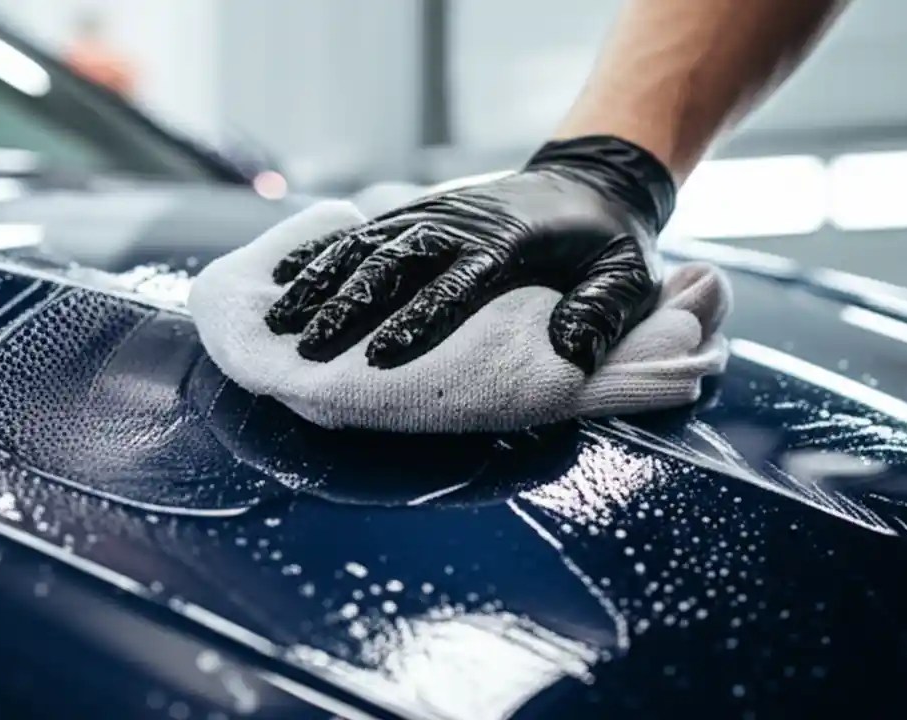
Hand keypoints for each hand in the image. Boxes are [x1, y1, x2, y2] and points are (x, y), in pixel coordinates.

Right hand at [264, 135, 675, 371]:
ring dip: (319, 282)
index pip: (454, 285)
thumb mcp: (628, 274)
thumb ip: (603, 310)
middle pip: (392, 265)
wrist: (590, 180)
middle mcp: (459, 226)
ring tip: (278, 321)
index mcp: (508, 244)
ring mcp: (432, 215)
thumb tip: (570, 352)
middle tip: (308, 350)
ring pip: (365, 246)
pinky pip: (359, 232)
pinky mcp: (415, 213)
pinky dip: (319, 253)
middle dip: (347, 308)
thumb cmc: (607, 242)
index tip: (380, 357)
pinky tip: (281, 277)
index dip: (416, 321)